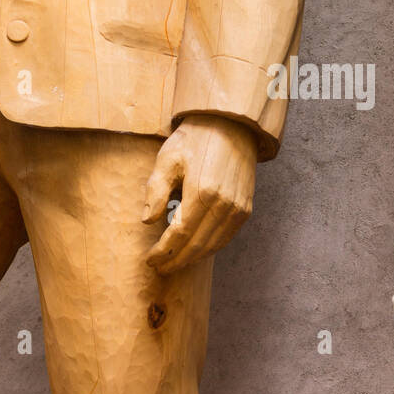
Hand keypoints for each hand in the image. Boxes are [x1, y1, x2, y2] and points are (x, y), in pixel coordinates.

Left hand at [142, 115, 257, 273]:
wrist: (230, 125)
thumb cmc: (194, 139)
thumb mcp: (168, 159)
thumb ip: (156, 190)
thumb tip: (148, 220)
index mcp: (202, 192)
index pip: (179, 234)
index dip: (163, 252)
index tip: (150, 260)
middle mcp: (223, 205)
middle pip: (197, 246)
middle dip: (175, 261)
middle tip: (159, 268)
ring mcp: (238, 209)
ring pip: (213, 246)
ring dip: (192, 258)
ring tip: (173, 263)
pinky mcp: (245, 209)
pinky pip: (225, 238)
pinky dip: (209, 248)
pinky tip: (195, 250)